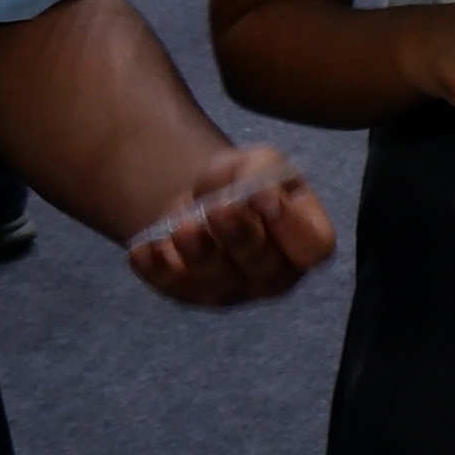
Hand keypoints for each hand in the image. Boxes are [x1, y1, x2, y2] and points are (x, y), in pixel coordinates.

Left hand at [121, 141, 337, 304]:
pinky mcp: (190, 293)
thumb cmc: (245, 181)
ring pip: (218, 284)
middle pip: (263, 268)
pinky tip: (141, 252)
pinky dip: (155, 271)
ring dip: (199, 256)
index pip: (313, 249)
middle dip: (240, 238)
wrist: (205, 198)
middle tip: (218, 208)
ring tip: (182, 227)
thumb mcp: (258, 161)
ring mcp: (233, 290)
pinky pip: (174, 289)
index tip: (268, 201)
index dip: (293, 230)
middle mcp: (274, 274)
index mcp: (305, 241)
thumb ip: (264, 173)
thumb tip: (264, 199)